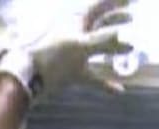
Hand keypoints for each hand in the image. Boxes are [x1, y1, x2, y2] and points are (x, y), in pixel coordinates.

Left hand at [1, 0, 135, 96]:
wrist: (26, 77)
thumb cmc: (52, 55)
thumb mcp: (81, 46)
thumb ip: (106, 43)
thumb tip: (131, 43)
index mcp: (77, 19)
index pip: (101, 4)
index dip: (116, 1)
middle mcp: (76, 32)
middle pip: (100, 22)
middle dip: (116, 18)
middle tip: (132, 15)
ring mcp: (73, 52)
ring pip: (98, 47)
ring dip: (113, 47)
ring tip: (131, 47)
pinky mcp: (71, 71)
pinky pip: (93, 75)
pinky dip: (105, 82)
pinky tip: (118, 90)